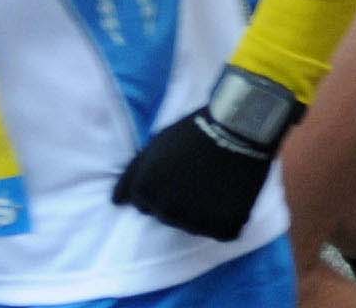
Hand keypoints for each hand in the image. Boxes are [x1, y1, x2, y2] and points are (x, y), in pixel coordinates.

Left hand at [111, 88, 299, 240]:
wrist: (239, 124)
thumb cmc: (194, 132)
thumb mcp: (155, 146)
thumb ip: (130, 176)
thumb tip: (115, 202)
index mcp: (145, 192)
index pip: (146, 205)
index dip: (164, 187)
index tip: (180, 172)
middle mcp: (166, 211)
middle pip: (169, 217)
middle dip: (181, 200)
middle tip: (200, 176)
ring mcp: (195, 221)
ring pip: (194, 226)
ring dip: (203, 211)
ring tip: (217, 184)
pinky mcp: (224, 225)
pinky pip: (222, 231)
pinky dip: (227, 218)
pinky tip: (232, 196)